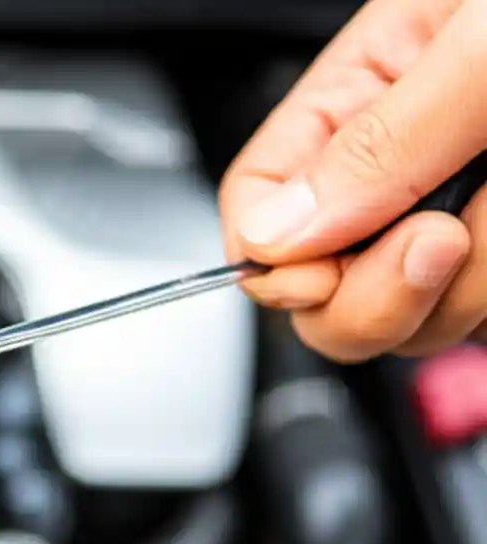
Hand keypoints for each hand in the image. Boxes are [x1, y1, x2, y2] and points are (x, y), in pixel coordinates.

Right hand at [220, 0, 486, 361]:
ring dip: (466, 286)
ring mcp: (452, 214)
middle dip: (372, 294)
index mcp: (361, 90)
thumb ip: (378, 142)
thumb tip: (271, 235)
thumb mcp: (477, 51)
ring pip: (407, 314)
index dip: (271, 262)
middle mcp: (398, 160)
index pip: (255, 201)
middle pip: (320, 288)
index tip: (318, 274)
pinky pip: (471, 316)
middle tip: (438, 240)